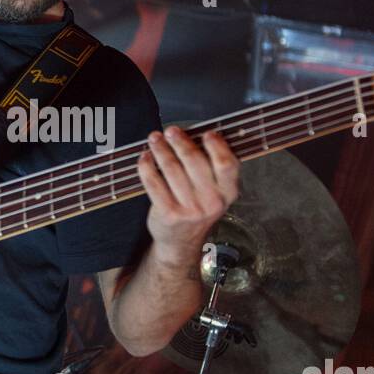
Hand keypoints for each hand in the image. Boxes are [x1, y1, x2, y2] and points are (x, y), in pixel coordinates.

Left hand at [136, 126, 240, 266]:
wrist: (182, 242)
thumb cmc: (198, 208)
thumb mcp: (215, 192)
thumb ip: (211, 168)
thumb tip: (194, 136)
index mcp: (228, 193)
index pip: (227, 165)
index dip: (217, 146)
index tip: (206, 133)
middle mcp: (212, 202)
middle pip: (194, 162)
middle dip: (180, 142)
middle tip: (171, 131)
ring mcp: (190, 209)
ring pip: (171, 169)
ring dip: (161, 150)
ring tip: (155, 139)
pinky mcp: (169, 213)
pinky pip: (154, 183)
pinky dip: (147, 167)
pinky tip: (145, 157)